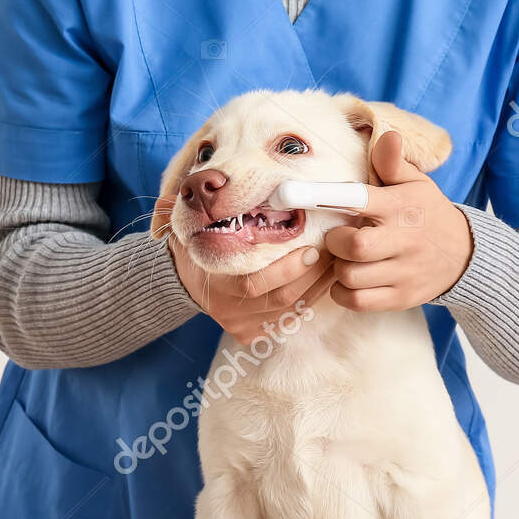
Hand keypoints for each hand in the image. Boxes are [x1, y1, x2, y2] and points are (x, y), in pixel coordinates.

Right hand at [161, 212, 334, 346]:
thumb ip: (198, 210)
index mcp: (213, 285)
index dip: (286, 270)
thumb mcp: (190, 227)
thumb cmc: (197, 247)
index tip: (311, 249)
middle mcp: (228, 311)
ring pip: (290, 310)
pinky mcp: (254, 334)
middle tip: (333, 250)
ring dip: (318, 285)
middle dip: (312, 274)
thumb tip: (195, 184)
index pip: (253, 285)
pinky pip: (291, 319)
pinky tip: (324, 278)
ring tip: (336, 260)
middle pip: (280, 299)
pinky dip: (311, 297)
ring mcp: (242, 326)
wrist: (182, 284)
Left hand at [322, 131, 474, 312]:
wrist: (464, 255)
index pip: (359, 199)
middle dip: (335, 242)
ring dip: (339, 269)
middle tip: (339, 237)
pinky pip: (357, 300)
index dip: (322, 197)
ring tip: (347, 259)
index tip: (287, 192)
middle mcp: (404, 240)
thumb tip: (385, 135)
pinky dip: (344, 292)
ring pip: (351, 276)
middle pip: (355, 246)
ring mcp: (403, 272)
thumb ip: (392, 163)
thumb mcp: (415, 183)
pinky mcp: (400, 298)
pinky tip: (350, 279)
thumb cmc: (426, 212)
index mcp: (401, 206)